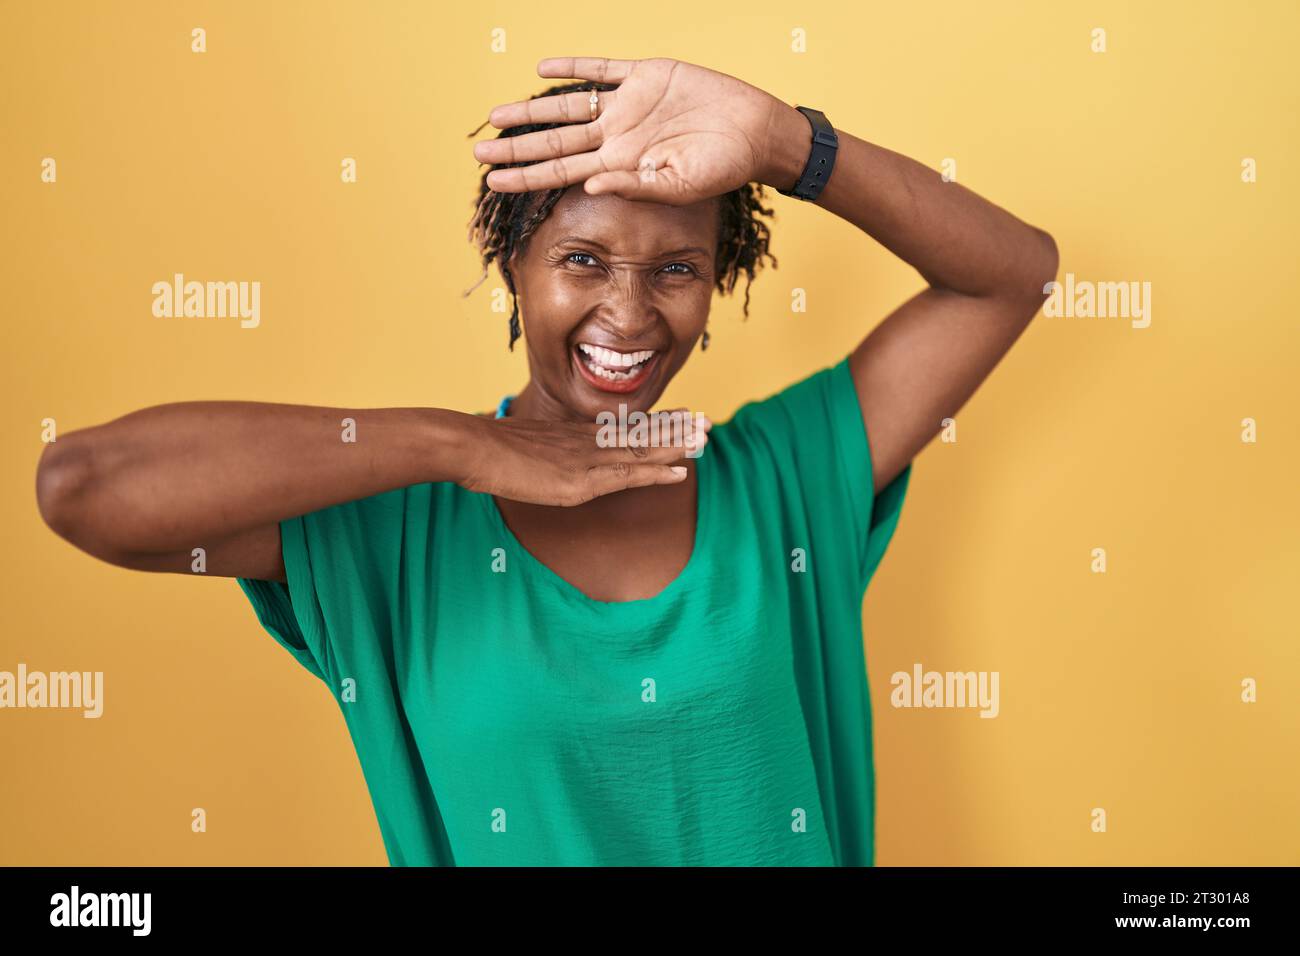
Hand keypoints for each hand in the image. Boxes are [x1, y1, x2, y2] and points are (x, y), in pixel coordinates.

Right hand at [457, 409, 711, 506]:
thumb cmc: (491, 450)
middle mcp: (588, 442)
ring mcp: (587, 459)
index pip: (625, 428)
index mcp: (576, 435)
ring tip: (705, 437)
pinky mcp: (582, 479)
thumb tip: (552, 462)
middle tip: (707, 421)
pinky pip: (628, 475)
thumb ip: (547, 455)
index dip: (656, 423)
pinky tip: (680, 471)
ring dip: (676, 445)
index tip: (682, 417)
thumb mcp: (526, 449)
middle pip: (640, 434)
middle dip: (676, 428)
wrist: (474, 447)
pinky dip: (656, 473)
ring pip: (642, 450)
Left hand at [472, 56, 795, 204]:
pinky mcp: (646, 76)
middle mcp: (617, 136)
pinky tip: (543, 71)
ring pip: (568, 108)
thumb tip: (590, 187)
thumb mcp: (682, 185)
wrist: (756, 133)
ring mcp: (628, 105)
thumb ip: (637, 187)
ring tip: (496, 115)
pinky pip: (602, 69)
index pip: (561, 173)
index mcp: (620, 165)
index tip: (492, 183)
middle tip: (477, 155)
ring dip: (532, 112)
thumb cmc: (724, 168)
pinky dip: (574, 68)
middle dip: (516, 149)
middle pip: (554, 142)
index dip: (525, 177)